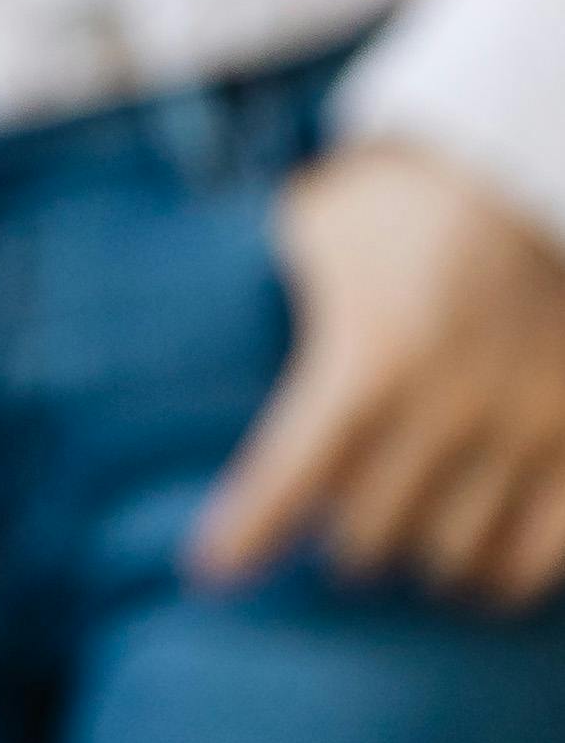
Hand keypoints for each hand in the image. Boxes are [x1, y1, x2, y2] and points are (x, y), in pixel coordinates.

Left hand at [189, 138, 564, 607]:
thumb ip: (290, 295)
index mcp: (371, 356)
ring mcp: (526, 429)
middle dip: (345, 535)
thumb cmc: (414, 197)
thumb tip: (244, 335)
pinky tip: (484, 566)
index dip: (245, 534)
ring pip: (453, 555)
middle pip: (368, 535)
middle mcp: (448, 408)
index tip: (211, 569)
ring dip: (421, 553)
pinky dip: (505, 571)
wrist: (530, 171)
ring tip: (411, 535)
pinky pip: (543, 555)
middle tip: (341, 524)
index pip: (288, 479)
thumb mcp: (323, 225)